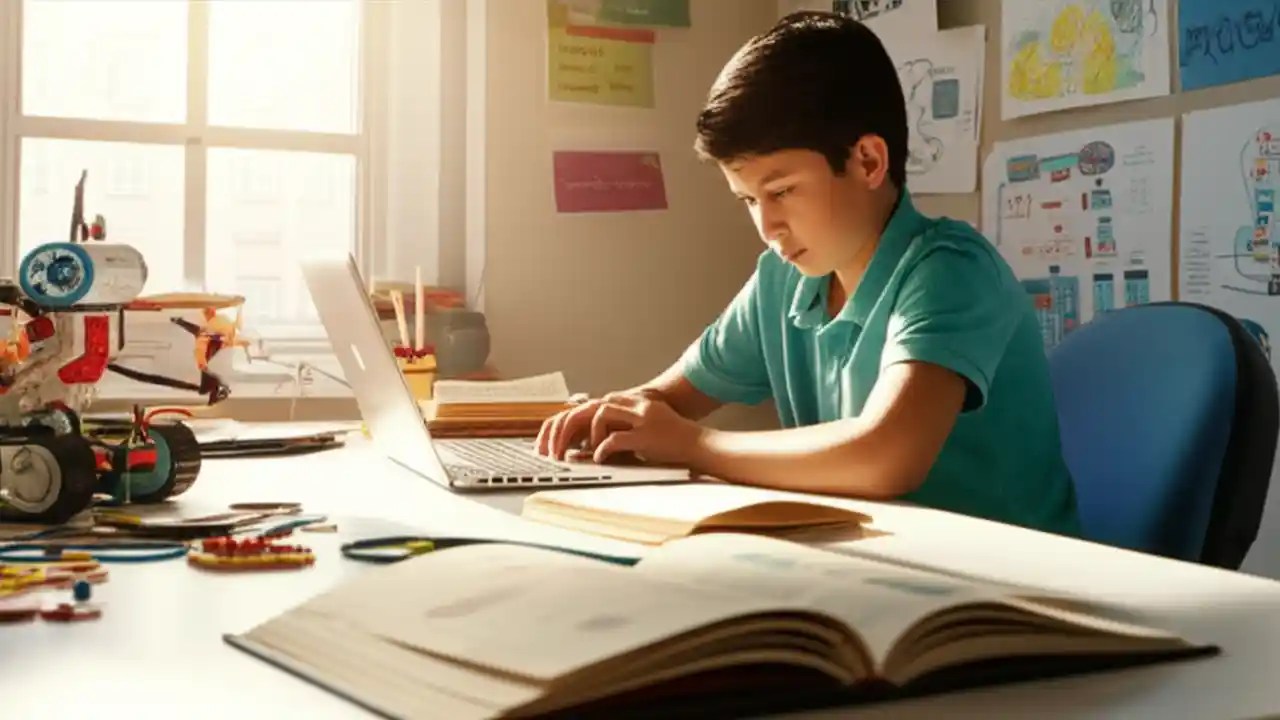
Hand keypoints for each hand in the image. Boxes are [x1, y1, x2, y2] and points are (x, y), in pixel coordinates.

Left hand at [535, 391, 703, 465]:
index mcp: (634, 402)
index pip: (597, 403)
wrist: (699, 444)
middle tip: (559, 450)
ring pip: (601, 414)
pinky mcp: (646, 434)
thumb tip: (598, 442)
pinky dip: (603, 450)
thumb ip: (624, 427)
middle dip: (571, 428)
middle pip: (592, 406)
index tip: (559, 438)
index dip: (574, 419)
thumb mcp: (646, 426)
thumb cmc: (672, 441)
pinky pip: (615, 439)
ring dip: (590, 434)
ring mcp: (641, 418)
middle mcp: (636, 405)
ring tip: (588, 450)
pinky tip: (601, 459)